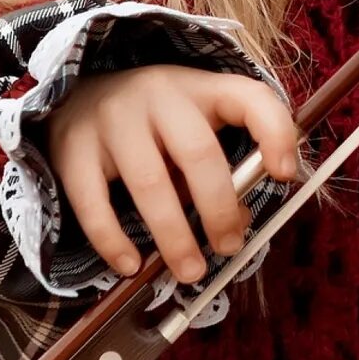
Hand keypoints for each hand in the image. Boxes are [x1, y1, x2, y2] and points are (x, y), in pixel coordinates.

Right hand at [44, 65, 301, 284]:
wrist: (79, 93)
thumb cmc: (155, 122)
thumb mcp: (194, 127)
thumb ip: (219, 168)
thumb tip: (237, 224)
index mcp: (202, 88)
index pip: (250, 98)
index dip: (275, 134)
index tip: (285, 174)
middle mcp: (159, 96)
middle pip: (198, 153)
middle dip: (219, 208)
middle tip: (229, 247)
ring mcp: (113, 119)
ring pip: (150, 182)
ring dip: (174, 235)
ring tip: (190, 271)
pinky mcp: (72, 148)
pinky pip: (93, 201)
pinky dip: (113, 240)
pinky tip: (130, 266)